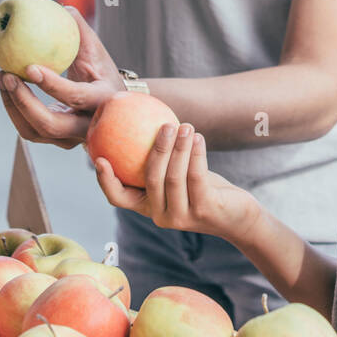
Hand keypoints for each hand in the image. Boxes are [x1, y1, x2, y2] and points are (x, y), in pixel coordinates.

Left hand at [0, 4, 126, 148]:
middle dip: (23, 101)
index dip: (52, 84)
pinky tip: (8, 87)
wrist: (110, 105)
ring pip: (33, 131)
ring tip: (3, 76)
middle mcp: (88, 126)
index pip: (76, 97)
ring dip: (12, 105)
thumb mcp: (97, 52)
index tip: (29, 66)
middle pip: (50, 124)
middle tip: (6, 75)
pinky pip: (28, 130)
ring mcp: (70, 139)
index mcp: (104, 101)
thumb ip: (81, 32)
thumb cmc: (101, 72)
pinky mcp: (55, 140)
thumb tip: (64, 9)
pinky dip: (13, 108)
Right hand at [94, 122, 260, 243]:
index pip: (119, 198)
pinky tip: (198, 137)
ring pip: (174, 177)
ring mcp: (181, 217)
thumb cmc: (203, 188)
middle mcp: (160, 216)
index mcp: (147, 206)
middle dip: (156, 149)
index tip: (99, 157)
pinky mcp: (203, 211)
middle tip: (164, 125)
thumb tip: (140, 119)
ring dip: (179, 147)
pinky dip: (196, 154)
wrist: (236, 215)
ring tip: (184, 126)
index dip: (106, 181)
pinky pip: (195, 177)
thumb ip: (160, 158)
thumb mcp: (178, 175)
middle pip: (150, 179)